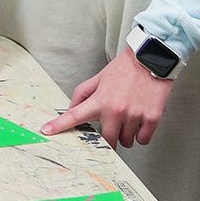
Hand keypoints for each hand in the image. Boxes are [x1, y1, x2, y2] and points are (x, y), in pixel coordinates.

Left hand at [41, 47, 171, 146]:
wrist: (151, 59)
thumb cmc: (125, 69)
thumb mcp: (99, 78)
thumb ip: (83, 94)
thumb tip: (72, 108)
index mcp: (100, 100)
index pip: (75, 115)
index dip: (60, 125)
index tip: (47, 131)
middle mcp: (116, 110)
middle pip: (108, 140)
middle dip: (109, 138)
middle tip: (113, 127)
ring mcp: (134, 116)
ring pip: (127, 141)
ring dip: (126, 134)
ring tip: (130, 116)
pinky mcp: (152, 119)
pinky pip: (143, 140)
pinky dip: (141, 134)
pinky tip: (141, 119)